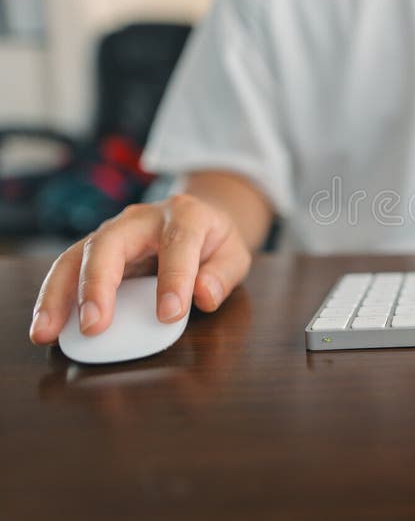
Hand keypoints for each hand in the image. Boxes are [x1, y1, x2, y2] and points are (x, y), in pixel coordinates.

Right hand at [29, 194, 251, 344]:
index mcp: (185, 215)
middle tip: (94, 326)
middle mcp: (141, 218)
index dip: (173, 279)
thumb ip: (223, 274)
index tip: (169, 315)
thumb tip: (203, 295)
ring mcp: (113, 231)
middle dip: (97, 285)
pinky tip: (45, 327)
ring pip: (76, 255)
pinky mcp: (95, 250)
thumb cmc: (215, 240)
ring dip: (58, 295)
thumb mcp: (235, 253)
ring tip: (45, 332)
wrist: (198, 216)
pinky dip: (53, 298)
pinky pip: (68, 269)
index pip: (177, 244)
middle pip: (109, 243)